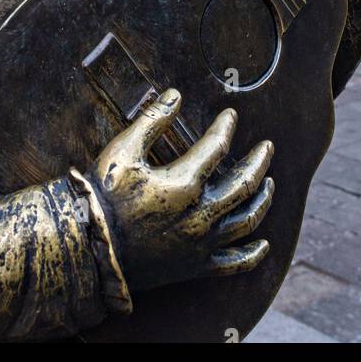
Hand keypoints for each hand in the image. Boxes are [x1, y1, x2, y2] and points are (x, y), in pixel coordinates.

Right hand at [89, 88, 272, 291]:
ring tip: (270, 184)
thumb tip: (174, 94)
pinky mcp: (196, 266)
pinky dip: (253, 253)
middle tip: (268, 147)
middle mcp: (201, 215)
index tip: (231, 116)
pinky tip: (265, 244)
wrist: (90, 250)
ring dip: (262, 200)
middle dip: (258, 162)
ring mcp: (201, 243)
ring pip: (246, 220)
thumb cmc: (103, 197)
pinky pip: (235, 262)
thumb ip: (152, 120)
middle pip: (243, 184)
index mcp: (185, 184)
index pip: (217, 147)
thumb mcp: (123, 150)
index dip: (226, 128)